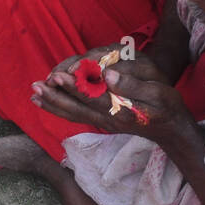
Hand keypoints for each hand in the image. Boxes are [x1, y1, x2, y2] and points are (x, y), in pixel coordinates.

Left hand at [30, 48, 197, 151]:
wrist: (170, 129)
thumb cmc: (167, 107)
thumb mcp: (159, 93)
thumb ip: (133, 85)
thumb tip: (108, 75)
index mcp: (121, 109)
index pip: (93, 97)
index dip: (74, 86)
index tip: (58, 76)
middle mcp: (107, 119)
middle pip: (76, 108)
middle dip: (55, 96)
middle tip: (36, 86)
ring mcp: (102, 122)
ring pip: (73, 114)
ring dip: (53, 104)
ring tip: (34, 95)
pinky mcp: (100, 122)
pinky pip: (75, 117)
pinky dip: (59, 110)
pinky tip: (45, 103)